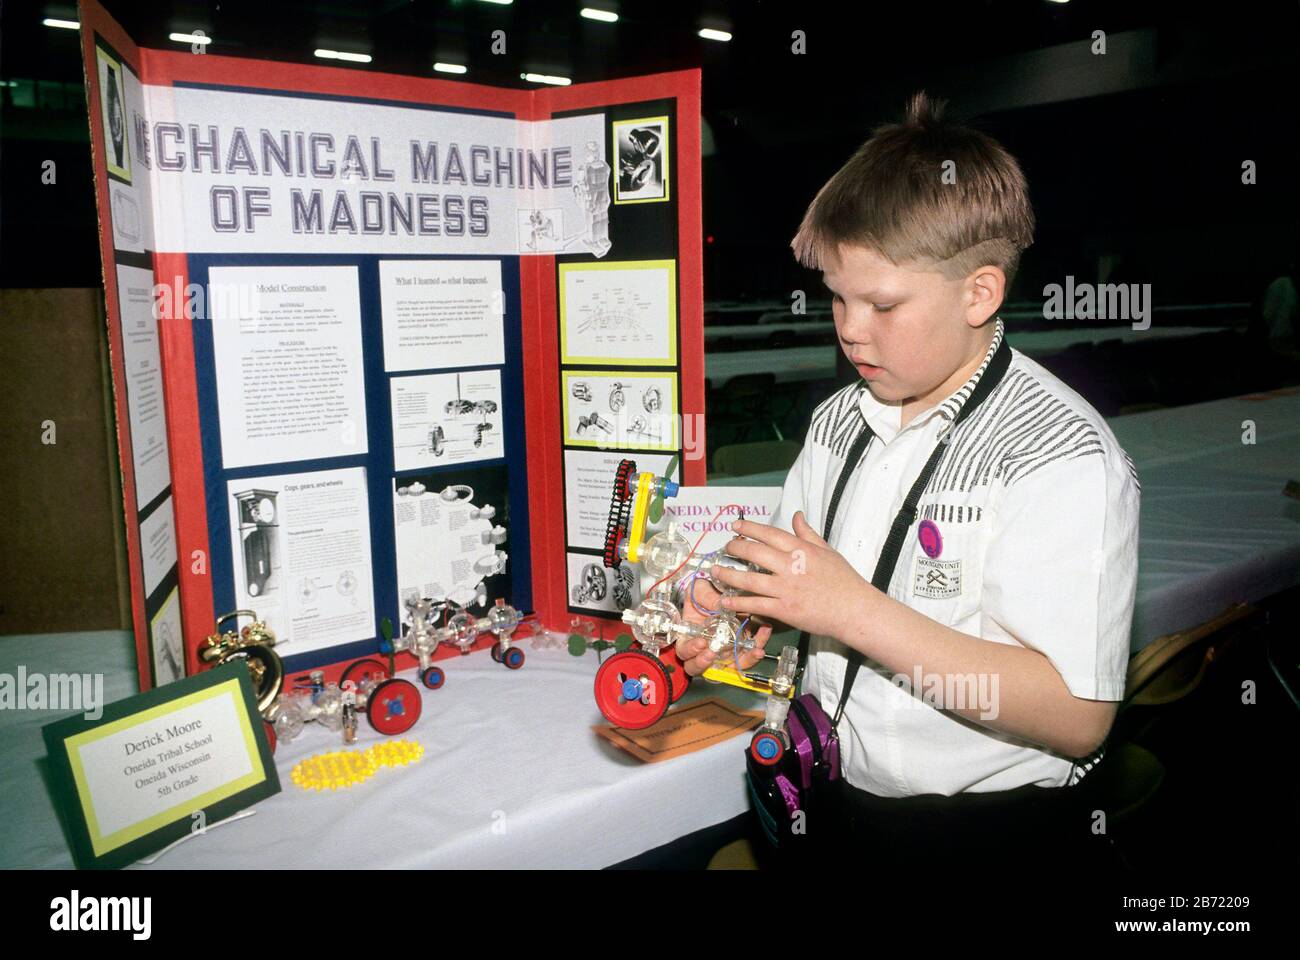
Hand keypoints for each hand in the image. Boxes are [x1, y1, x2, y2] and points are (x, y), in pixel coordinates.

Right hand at [675, 572, 772, 676]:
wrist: (721, 593)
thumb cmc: (704, 595)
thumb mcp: (701, 590)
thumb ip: (707, 598)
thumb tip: (720, 605)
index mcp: (689, 637)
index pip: (684, 651)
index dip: (690, 650)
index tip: (700, 643)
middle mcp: (704, 649)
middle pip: (699, 666)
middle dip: (704, 663)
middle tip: (712, 654)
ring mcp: (722, 652)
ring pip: (729, 666)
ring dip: (742, 660)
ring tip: (753, 650)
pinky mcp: (739, 651)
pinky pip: (748, 656)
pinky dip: (757, 648)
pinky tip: (764, 631)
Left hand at [711, 512, 877, 641]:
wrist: (854, 610)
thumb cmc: (843, 580)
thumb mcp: (827, 550)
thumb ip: (807, 533)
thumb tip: (796, 515)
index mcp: (801, 549)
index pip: (769, 534)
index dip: (749, 529)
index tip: (735, 526)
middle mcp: (791, 566)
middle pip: (755, 553)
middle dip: (735, 548)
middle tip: (725, 547)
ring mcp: (786, 589)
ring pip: (750, 580)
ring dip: (729, 575)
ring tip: (715, 571)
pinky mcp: (784, 610)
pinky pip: (756, 605)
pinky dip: (738, 603)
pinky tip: (724, 600)